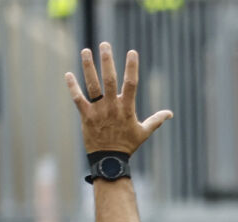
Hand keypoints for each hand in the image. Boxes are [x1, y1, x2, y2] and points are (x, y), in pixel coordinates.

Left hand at [65, 43, 172, 157]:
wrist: (109, 160)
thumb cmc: (127, 145)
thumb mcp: (144, 132)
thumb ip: (156, 120)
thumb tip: (170, 113)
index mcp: (127, 109)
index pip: (131, 84)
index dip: (132, 67)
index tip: (132, 52)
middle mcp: (112, 107)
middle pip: (110, 80)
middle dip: (107, 61)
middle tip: (105, 45)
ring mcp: (98, 111)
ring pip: (93, 86)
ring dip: (88, 67)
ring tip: (85, 51)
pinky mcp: (86, 116)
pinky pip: (78, 99)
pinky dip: (72, 87)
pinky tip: (68, 74)